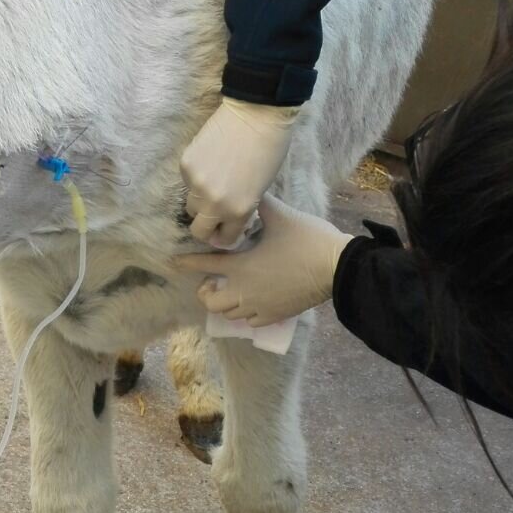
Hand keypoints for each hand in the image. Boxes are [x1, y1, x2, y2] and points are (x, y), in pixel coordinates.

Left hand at [175, 195, 351, 325]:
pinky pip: (251, 322)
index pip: (204, 265)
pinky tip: (251, 303)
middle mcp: (244, 291)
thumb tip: (251, 191)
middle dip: (206, 292)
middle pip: (211, 302)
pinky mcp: (276, 316)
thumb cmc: (307, 240)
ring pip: (230, 314)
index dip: (187, 262)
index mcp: (241, 266)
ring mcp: (260, 306)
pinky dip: (245, 314)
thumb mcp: (281, 216)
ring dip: (225, 303)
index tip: (175, 262)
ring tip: (230, 290)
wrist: (337, 267)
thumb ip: (261, 205)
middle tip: (211, 281)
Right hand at [181, 99, 299, 247]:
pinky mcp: (186, 165)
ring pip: (191, 204)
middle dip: (206, 227)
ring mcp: (196, 184)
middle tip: (213, 215)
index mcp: (237, 211)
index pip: (223, 239)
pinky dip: (197, 177)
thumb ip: (241, 209)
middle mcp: (213, 202)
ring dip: (201, 199)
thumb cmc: (270, 150)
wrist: (257, 114)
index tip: (226, 229)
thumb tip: (226, 219)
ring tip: (215, 182)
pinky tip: (211, 161)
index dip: (225, 235)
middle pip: (199, 229)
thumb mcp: (261, 189)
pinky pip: (187, 182)